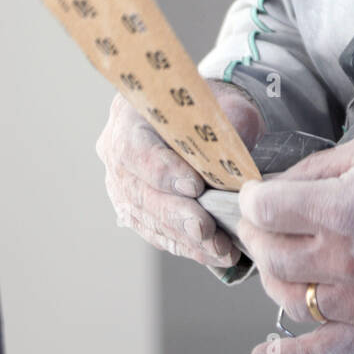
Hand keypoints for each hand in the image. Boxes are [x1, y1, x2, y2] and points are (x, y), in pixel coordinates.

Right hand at [95, 80, 264, 267]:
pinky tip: (209, 253)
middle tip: (206, 230)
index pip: (136, 147)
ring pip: (145, 217)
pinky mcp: (132, 208)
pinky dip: (182, 245)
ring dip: (183, 238)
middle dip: (176, 214)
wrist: (199, 119)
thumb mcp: (224, 100)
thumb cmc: (208, 107)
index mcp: (130, 113)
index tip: (195, 187)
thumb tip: (239, 145)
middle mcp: (115, 149)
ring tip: (218, 249)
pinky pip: (152, 231)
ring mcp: (120, 182)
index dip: (162, 170)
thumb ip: (231, 117)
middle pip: (138, 190)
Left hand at [238, 131, 353, 353]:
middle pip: (271, 254)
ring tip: (278, 257)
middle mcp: (345, 258)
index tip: (256, 196)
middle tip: (262, 222)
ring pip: (287, 297)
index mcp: (344, 208)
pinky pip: (321, 350)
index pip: (267, 210)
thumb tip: (276, 185)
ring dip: (271, 276)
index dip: (253, 199)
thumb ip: (319, 166)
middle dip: (257, 233)